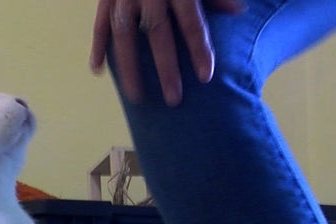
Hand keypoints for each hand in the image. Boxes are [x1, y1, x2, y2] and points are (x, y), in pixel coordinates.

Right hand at [90, 0, 246, 105]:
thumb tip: (238, 12)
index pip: (190, 21)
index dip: (199, 49)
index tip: (205, 77)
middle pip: (158, 32)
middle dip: (166, 67)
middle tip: (174, 99)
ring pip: (124, 33)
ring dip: (129, 68)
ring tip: (136, 98)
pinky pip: (99, 22)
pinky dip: (97, 46)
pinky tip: (98, 70)